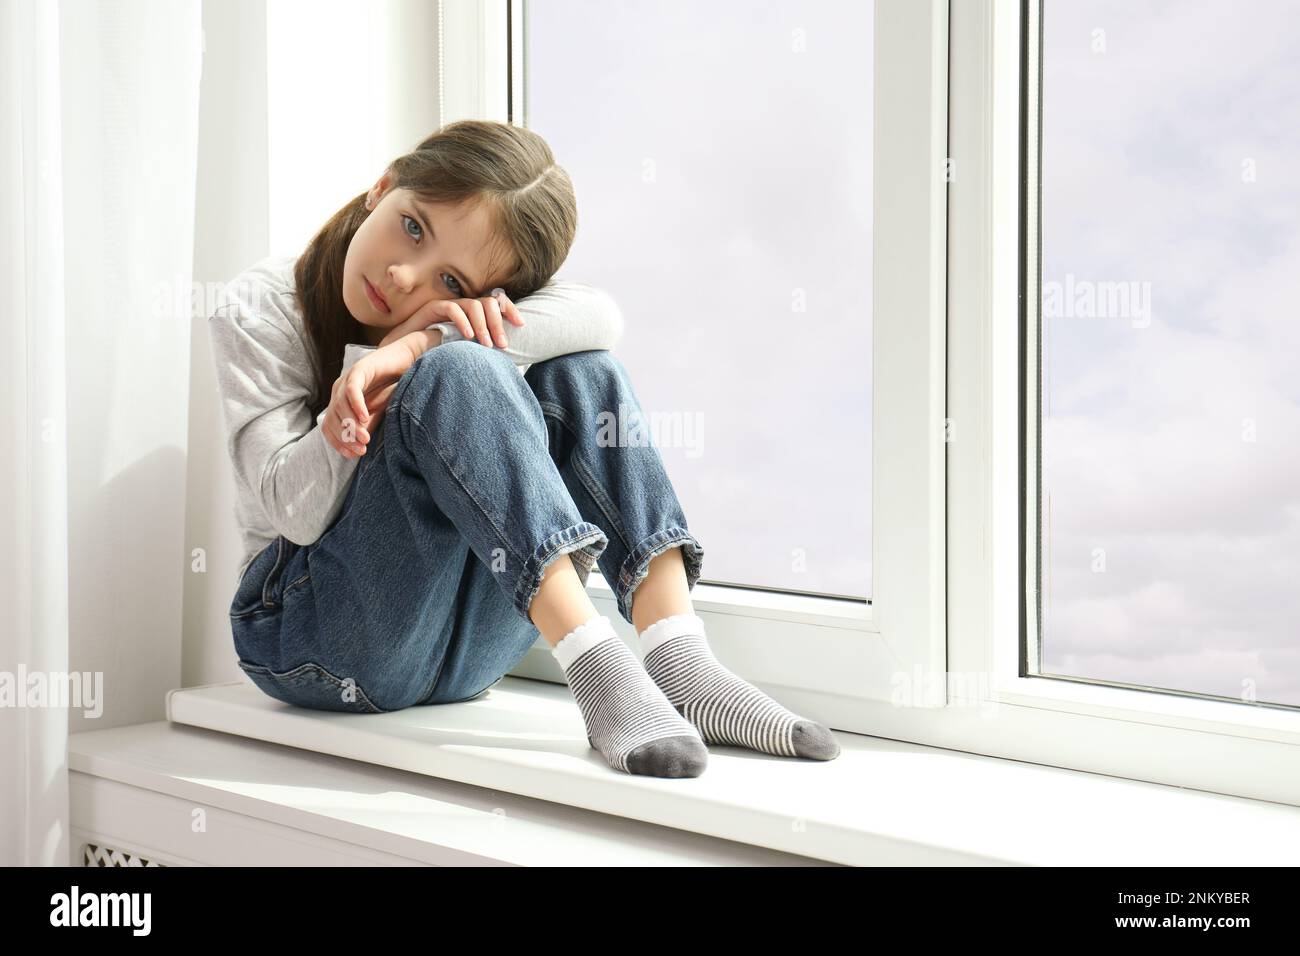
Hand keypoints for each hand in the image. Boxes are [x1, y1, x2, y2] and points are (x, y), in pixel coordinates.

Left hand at [321, 344, 413, 459]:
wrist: (406, 361)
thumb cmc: (393, 387)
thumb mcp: (379, 412)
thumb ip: (367, 426)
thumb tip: (358, 448)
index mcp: (340, 402)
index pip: (329, 426)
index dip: (338, 443)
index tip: (352, 456)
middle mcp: (339, 390)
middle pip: (332, 418)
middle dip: (345, 437)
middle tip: (362, 450)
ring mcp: (347, 379)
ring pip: (340, 406)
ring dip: (351, 425)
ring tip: (365, 439)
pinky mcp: (359, 369)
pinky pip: (352, 389)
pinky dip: (356, 405)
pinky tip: (365, 418)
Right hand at [378, 288, 525, 349]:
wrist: (402, 353)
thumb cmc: (435, 355)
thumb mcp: (465, 353)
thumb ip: (482, 350)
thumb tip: (506, 357)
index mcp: (473, 314)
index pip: (496, 303)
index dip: (510, 310)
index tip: (522, 325)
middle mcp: (462, 307)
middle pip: (488, 303)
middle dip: (498, 323)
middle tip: (502, 344)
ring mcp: (448, 305)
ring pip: (473, 305)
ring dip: (483, 325)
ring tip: (486, 344)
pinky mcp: (432, 308)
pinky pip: (452, 309)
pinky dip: (463, 321)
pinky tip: (468, 336)